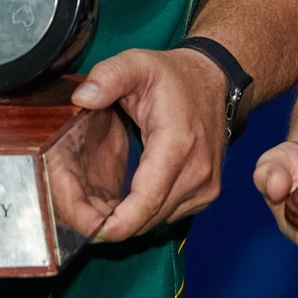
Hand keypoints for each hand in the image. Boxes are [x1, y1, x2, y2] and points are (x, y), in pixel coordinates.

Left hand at [71, 47, 227, 241]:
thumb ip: (108, 76)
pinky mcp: (206, 194)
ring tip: (102, 205)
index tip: (92, 233)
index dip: (119, 223)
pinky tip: (129, 198)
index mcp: (177, 143)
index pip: (148, 198)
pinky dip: (147, 213)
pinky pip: (169, 216)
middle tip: (82, 215)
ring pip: (158, 221)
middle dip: (113, 223)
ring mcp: (205, 185)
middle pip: (149, 217)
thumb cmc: (175, 77)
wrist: (214, 80)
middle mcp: (197, 171)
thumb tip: (82, 98)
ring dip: (130, 220)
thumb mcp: (137, 64)